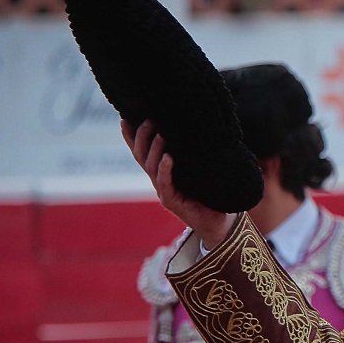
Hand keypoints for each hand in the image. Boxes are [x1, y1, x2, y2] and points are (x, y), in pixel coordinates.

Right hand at [123, 119, 233, 248]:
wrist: (219, 222)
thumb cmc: (210, 194)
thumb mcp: (198, 170)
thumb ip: (191, 154)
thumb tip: (195, 127)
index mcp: (161, 173)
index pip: (141, 152)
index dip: (131, 138)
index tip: (125, 119)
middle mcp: (158, 181)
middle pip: (141, 157)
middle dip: (142, 137)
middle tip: (149, 120)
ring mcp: (164, 191)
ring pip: (151, 167)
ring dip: (154, 149)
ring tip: (160, 134)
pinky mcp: (172, 202)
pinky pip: (165, 183)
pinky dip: (165, 169)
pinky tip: (168, 157)